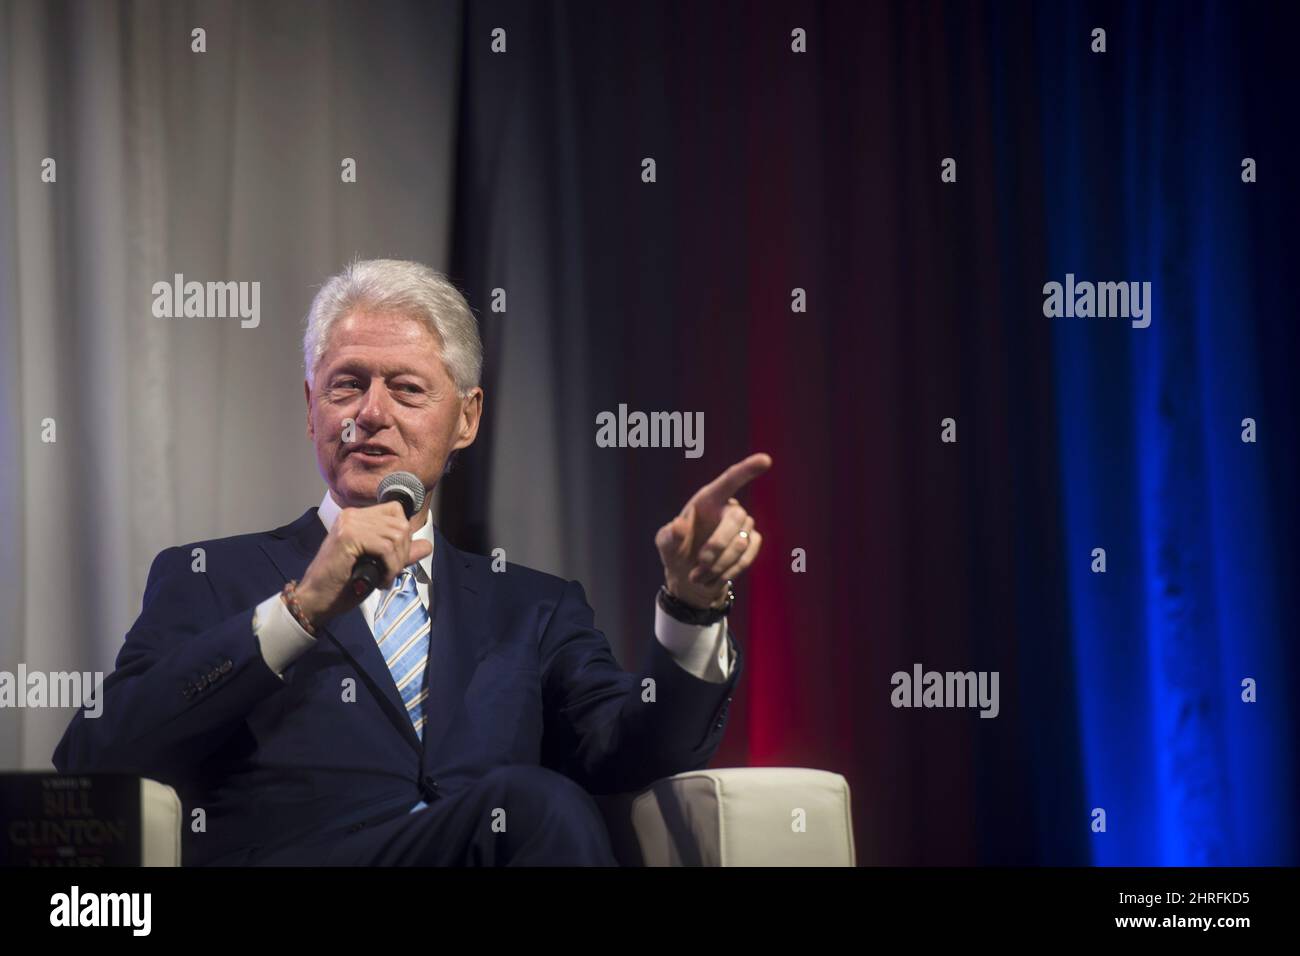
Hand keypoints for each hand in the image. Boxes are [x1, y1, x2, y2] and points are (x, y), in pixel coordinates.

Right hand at [293, 502, 431, 628]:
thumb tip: (426, 545)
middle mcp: (352, 514)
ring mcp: (349, 523)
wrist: (316, 599)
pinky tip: (381, 580)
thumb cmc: (344, 584)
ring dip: (397, 562)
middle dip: (403, 552)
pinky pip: (386, 547)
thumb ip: (401, 553)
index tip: (395, 559)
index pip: (396, 510)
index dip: (404, 536)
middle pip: (400, 523)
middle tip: (391, 572)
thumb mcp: (379, 565)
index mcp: (357, 516)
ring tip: (385, 578)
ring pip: (396, 535)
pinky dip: (390, 567)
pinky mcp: (348, 536)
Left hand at [655, 452, 770, 609]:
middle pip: (736, 518)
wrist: (689, 576)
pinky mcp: (752, 543)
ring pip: (740, 543)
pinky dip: (728, 572)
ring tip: (697, 577)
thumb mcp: (665, 545)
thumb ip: (670, 536)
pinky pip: (747, 557)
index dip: (747, 470)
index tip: (765, 460)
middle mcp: (729, 508)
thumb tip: (679, 524)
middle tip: (700, 564)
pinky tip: (711, 579)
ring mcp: (744, 526)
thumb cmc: (676, 552)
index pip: (730, 480)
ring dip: (718, 565)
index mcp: (708, 499)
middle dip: (718, 545)